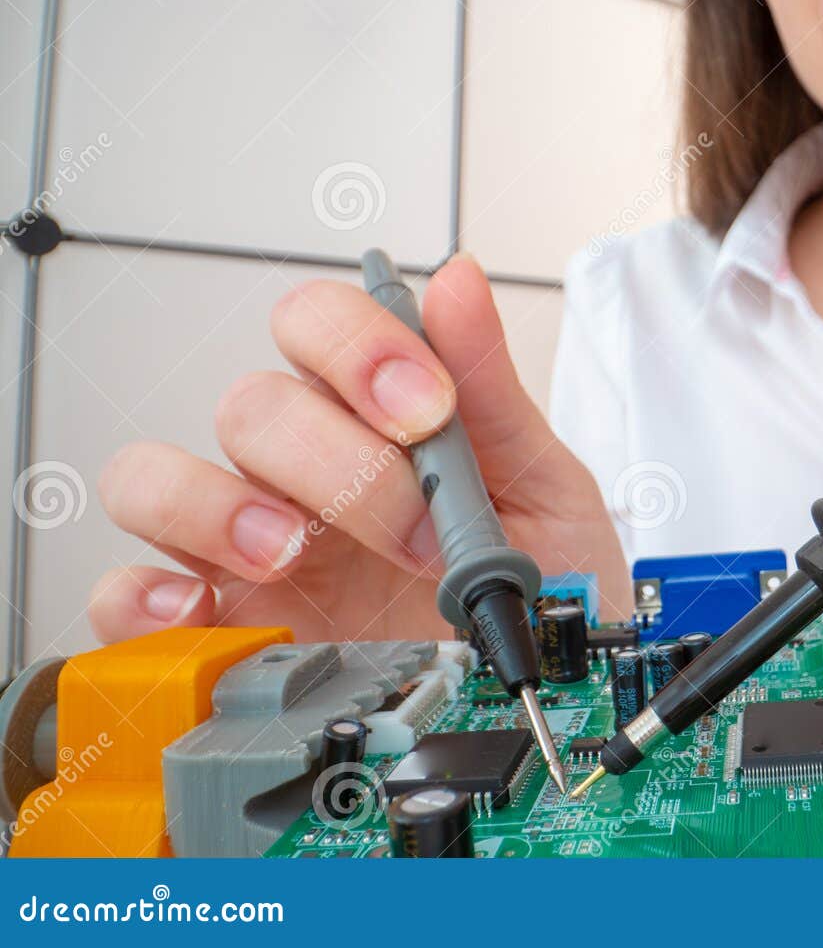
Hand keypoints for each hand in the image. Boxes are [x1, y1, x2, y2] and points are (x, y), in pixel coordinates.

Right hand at [91, 254, 630, 643]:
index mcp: (374, 419)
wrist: (549, 694)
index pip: (315, 325)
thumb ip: (492, 390)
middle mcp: (301, 473)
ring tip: (293, 552)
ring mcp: (248, 550)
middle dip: (338, 464)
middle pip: (250, 406)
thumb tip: (459, 278)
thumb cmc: (544, 583)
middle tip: (415, 532)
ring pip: (156, 477)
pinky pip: (123, 596)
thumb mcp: (544, 488)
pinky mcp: (220, 630)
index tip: (426, 408)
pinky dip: (142, 598)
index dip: (356, 348)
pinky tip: (211, 609)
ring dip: (219, 507)